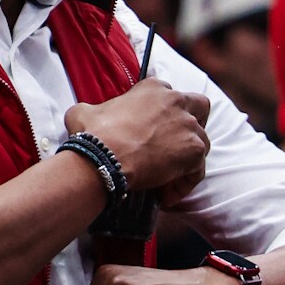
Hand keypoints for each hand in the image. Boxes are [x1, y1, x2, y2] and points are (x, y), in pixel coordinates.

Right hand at [66, 80, 210, 198]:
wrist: (103, 158)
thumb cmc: (93, 135)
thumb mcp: (83, 112)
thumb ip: (91, 110)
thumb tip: (82, 117)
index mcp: (153, 88)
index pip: (170, 96)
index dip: (164, 116)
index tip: (152, 133)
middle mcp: (176, 101)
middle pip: (200, 108)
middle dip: (193, 125)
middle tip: (176, 146)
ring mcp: (188, 125)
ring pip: (201, 142)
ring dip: (187, 160)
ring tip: (166, 178)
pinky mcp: (193, 151)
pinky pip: (196, 170)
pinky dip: (183, 185)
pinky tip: (165, 196)